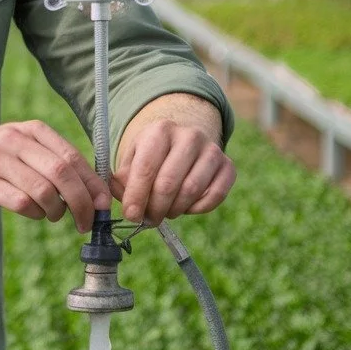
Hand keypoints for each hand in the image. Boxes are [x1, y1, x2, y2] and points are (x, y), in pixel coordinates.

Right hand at [0, 120, 111, 231]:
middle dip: (81, 202)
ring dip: (56, 210)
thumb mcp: (23, 144)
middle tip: (87, 221)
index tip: (104, 203)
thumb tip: (94, 191)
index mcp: (32, 130)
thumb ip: (54, 160)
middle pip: (61, 173)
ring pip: (43, 191)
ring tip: (54, 215)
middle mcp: (16, 141)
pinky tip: (32, 212)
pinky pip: (21, 203)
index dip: (92, 183)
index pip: (71, 156)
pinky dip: (34, 213)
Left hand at [111, 116, 235, 224]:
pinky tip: (186, 206)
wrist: (183, 141)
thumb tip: (126, 204)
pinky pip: (215, 196)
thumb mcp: (132, 159)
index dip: (137, 196)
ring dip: (175, 209)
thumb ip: (122, 180)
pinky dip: (198, 209)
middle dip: (155, 208)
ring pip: (191, 191)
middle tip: (149, 219)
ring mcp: (211, 149)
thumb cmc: (152, 155)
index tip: (131, 215)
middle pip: (168, 183)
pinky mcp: (228, 165)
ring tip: (165, 210)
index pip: (146, 168)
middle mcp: (189, 136)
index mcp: (160, 130)